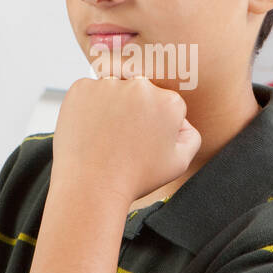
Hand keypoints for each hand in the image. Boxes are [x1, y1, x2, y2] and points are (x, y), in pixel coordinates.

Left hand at [51, 75, 200, 206]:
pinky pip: (89, 92)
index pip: (166, 105)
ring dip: (112, 107)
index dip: (156, 126)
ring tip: (106, 138)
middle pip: (141, 94)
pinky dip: (89, 107)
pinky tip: (91, 131)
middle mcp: (141, 86)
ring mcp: (109, 84)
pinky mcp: (81, 88)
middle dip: (135, 112)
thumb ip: (190, 134)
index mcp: (169, 101)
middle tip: (124, 141)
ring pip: (114, 91)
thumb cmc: (135, 178)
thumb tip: (181, 118)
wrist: (92, 187)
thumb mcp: (179, 163)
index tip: (144, 143)